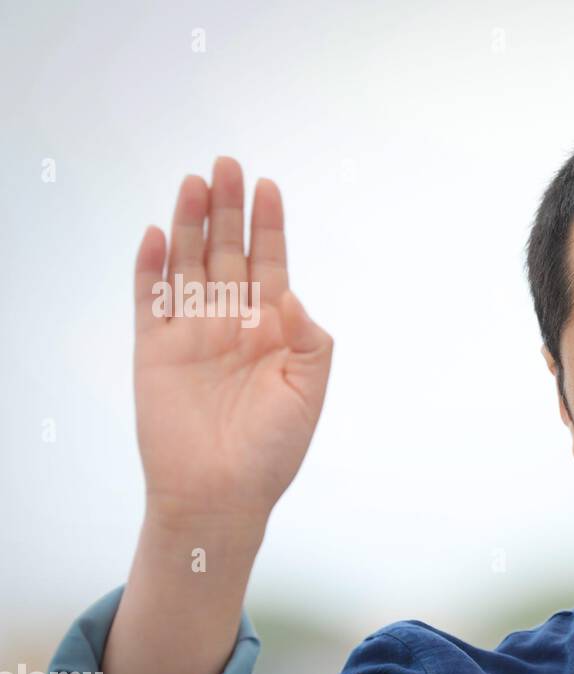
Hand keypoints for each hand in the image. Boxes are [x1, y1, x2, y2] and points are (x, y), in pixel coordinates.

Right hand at [132, 157, 331, 524]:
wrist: (221, 494)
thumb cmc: (272, 450)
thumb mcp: (310, 392)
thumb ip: (309, 340)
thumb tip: (291, 295)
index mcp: (272, 330)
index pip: (270, 264)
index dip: (269, 226)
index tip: (268, 187)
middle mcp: (231, 323)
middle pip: (226, 251)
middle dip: (228, 209)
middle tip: (227, 165)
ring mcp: (191, 332)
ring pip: (187, 263)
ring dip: (189, 223)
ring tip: (195, 182)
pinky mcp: (155, 349)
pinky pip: (150, 298)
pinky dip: (151, 266)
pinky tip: (156, 233)